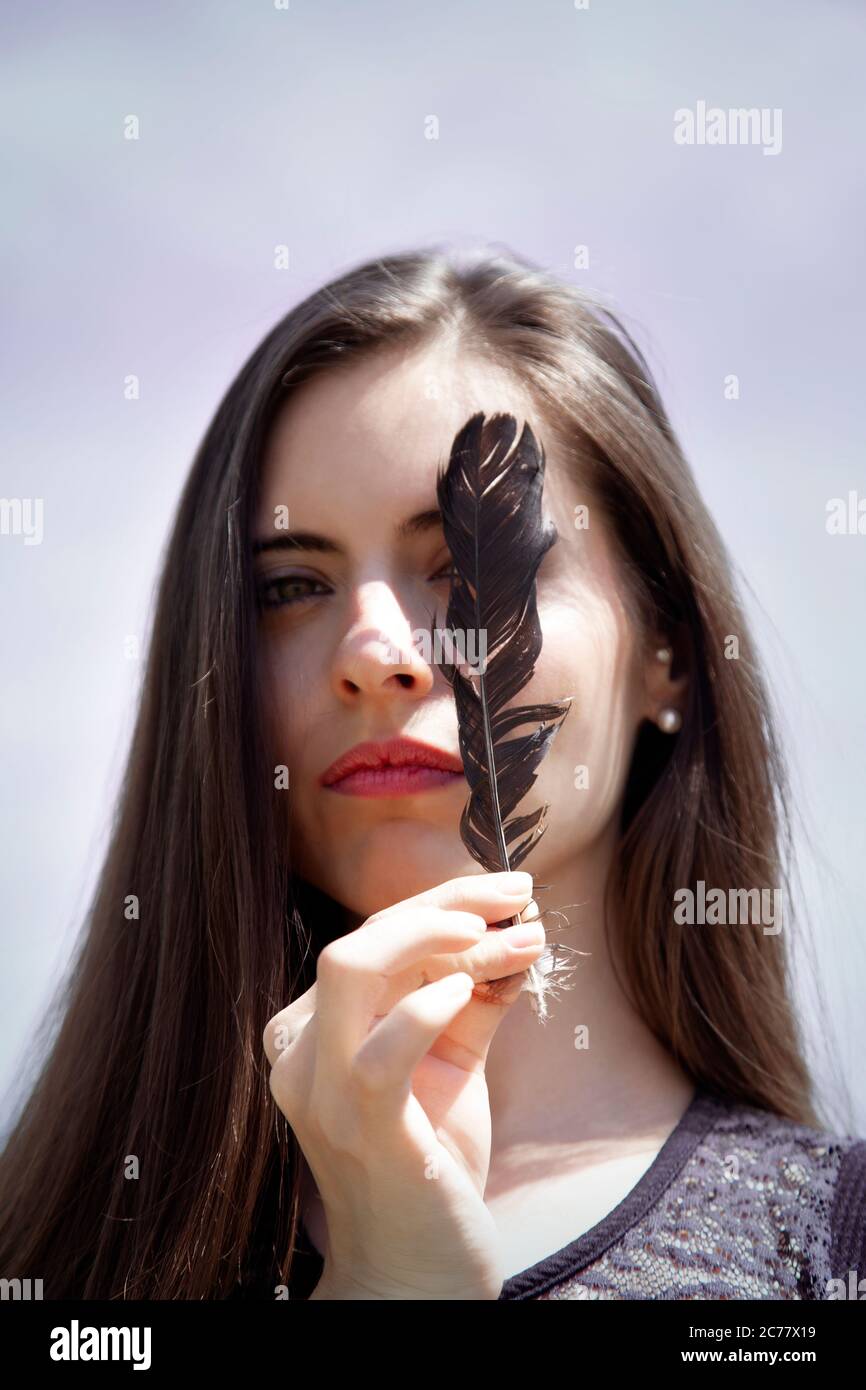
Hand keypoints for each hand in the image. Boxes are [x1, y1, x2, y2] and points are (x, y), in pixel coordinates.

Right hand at [262, 870, 542, 1298]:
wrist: (417, 1274)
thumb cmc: (431, 1167)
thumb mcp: (451, 1066)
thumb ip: (472, 999)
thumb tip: (518, 930)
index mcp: (313, 1033)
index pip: (369, 940)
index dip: (440, 903)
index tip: (509, 891)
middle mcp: (301, 1055)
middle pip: (359, 939)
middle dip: (444, 902)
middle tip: (515, 892)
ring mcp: (323, 1094)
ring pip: (350, 969)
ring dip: (433, 934)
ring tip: (497, 930)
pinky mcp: (365, 1132)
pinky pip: (381, 1051)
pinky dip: (429, 1007)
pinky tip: (471, 992)